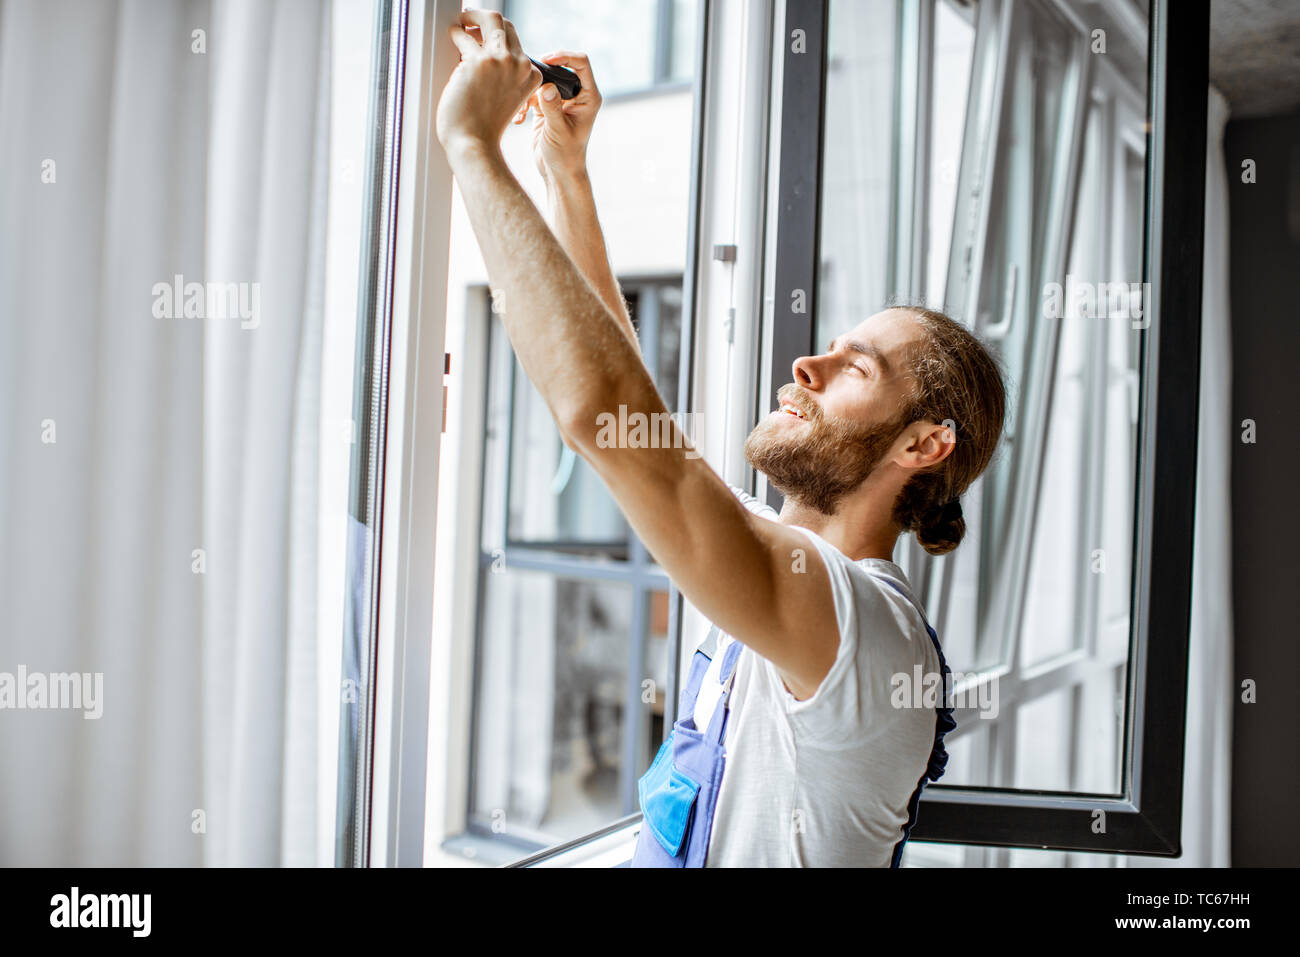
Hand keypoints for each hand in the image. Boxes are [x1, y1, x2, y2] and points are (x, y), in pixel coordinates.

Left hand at [436, 9, 541, 155]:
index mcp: (529, 76)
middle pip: (505, 23)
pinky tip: (452, 37)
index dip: (498, 36)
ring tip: (460, 25)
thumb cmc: (484, 126)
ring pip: (489, 18)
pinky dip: (456, 34)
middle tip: (470, 20)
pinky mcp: (478, 61)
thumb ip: (505, 76)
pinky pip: (464, 37)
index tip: (484, 35)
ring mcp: (500, 61)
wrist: (474, 143)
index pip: (516, 43)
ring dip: (470, 18)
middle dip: (485, 17)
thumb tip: (485, 49)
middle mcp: (519, 65)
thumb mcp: (508, 98)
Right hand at [511, 52, 602, 182]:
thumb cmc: (565, 156)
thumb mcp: (558, 132)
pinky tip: (519, 118)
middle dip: (540, 74)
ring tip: (521, 109)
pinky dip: (523, 102)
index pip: (581, 63)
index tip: (546, 60)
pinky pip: (533, 93)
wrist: (557, 172)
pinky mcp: (546, 106)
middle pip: (559, 67)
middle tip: (526, 82)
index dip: (564, 56)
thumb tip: (546, 87)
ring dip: (529, 91)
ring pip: (543, 80)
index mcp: (588, 97)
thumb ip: (552, 108)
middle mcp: (576, 94)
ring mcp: (560, 99)